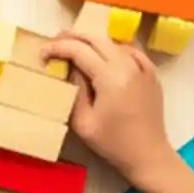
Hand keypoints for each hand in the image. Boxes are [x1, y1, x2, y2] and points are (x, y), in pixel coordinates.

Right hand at [45, 32, 172, 181]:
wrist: (148, 156)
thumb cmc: (112, 143)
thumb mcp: (83, 121)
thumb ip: (74, 90)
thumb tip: (69, 68)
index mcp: (110, 77)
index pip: (78, 50)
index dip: (57, 48)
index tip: (42, 55)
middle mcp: (127, 66)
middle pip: (96, 38)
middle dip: (72, 37)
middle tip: (54, 42)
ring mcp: (142, 68)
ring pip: (113, 42)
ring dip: (92, 41)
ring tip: (75, 47)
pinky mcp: (151, 75)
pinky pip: (131, 51)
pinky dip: (114, 48)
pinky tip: (105, 54)